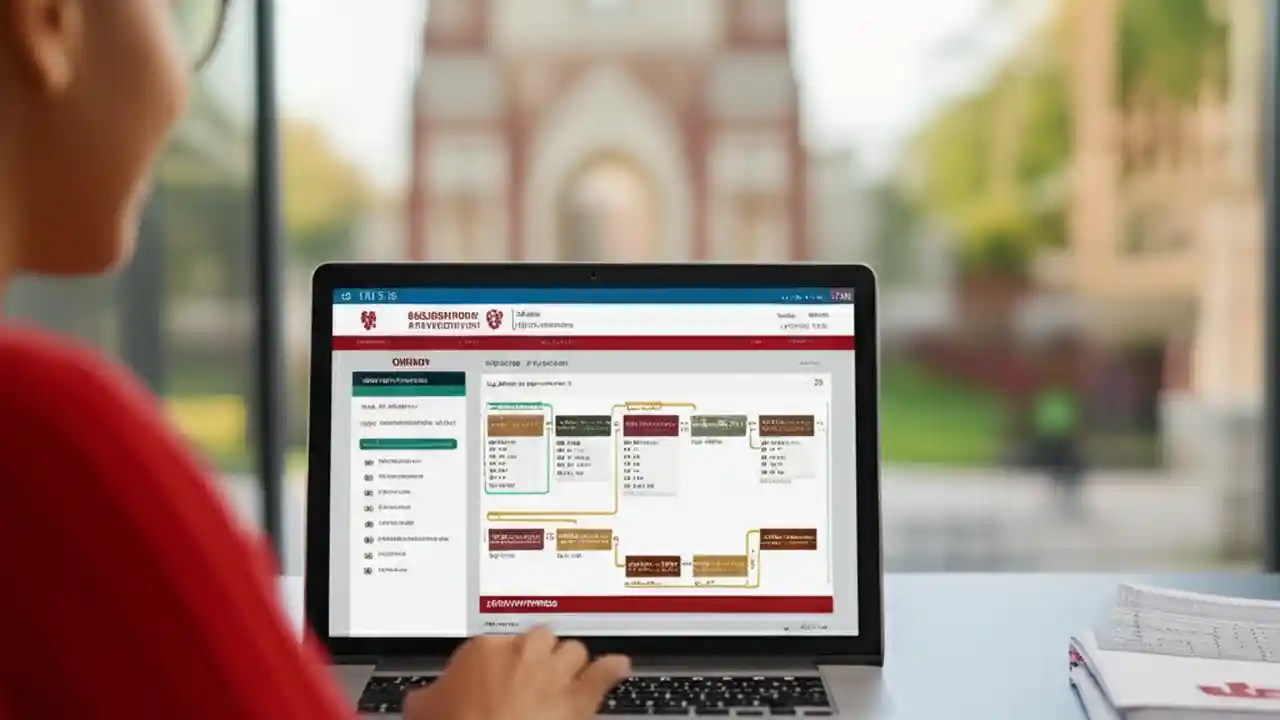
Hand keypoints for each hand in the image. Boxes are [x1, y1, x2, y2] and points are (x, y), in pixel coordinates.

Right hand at [403, 626, 630, 719]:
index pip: (495, 643)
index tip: (494, 679)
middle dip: (536, 655)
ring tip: (564, 677)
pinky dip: (612, 669)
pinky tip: (618, 667)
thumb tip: (419, 700)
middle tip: (529, 676)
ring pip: (572, 650)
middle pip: (539, 638)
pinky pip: (605, 672)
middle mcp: (525, 652)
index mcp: (485, 648)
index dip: (497, 664)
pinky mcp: (580, 696)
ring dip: (569, 664)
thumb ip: (427, 697)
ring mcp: (555, 672)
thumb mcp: (423, 711)